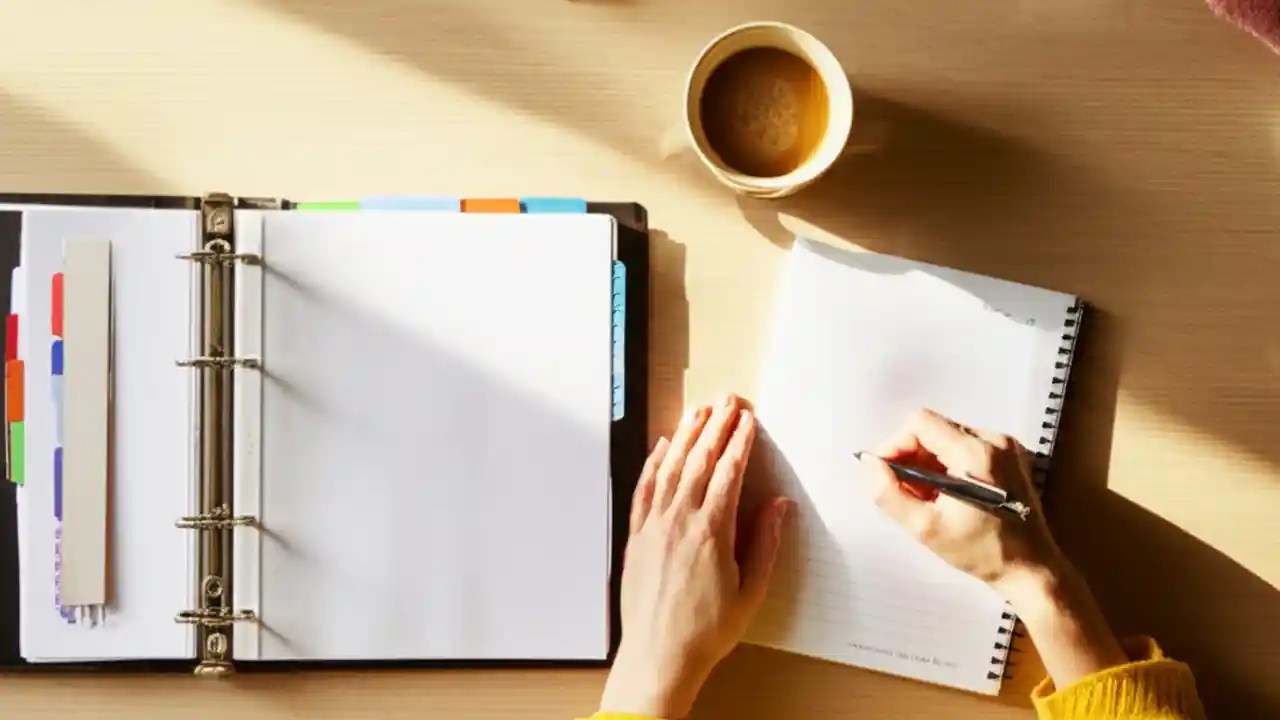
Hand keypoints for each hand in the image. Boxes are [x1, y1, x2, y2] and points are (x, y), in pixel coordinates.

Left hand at [600, 395, 790, 718]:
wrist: (659, 655)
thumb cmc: (705, 630)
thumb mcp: (751, 591)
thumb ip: (765, 544)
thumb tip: (777, 506)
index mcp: (711, 532)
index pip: (728, 473)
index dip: (739, 442)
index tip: (748, 421)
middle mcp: (679, 521)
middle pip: (699, 461)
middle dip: (716, 426)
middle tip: (727, 401)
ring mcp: (654, 526)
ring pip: (670, 468)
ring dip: (686, 435)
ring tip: (698, 411)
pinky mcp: (636, 537)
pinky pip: (644, 489)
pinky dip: (654, 464)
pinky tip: (662, 446)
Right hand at [862, 408, 1127, 686]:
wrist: (1031, 569)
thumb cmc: (981, 552)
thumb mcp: (926, 528)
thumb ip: (889, 494)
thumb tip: (870, 466)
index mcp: (975, 454)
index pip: (920, 423)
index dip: (895, 444)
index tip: (886, 472)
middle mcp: (994, 441)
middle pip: (935, 429)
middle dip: (911, 456)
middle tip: (904, 490)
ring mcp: (1007, 447)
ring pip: (949, 437)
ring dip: (929, 462)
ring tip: (926, 496)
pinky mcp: (1012, 457)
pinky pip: (968, 447)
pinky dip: (949, 465)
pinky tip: (947, 494)